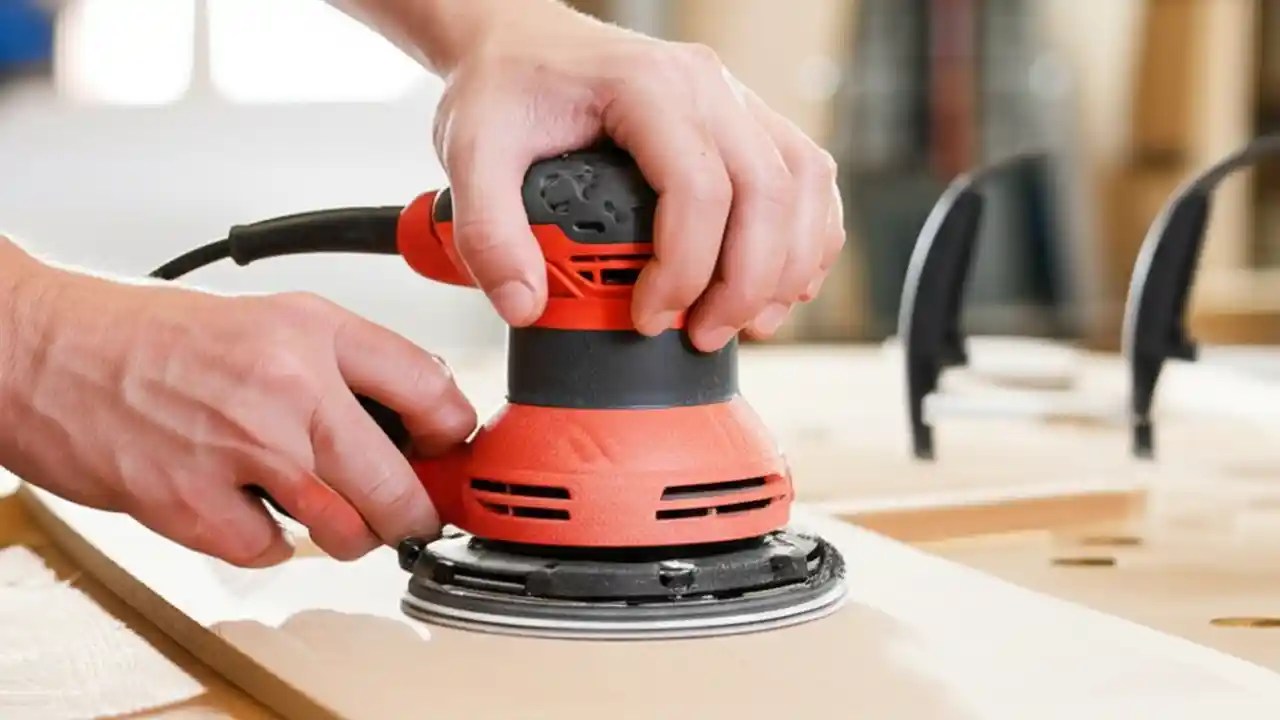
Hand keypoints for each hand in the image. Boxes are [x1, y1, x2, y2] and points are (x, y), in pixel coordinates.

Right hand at [0, 254, 475, 566]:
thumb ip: (349, 364)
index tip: (446, 455)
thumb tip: (418, 419)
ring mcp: (244, 451)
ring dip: (346, 535)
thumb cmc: (153, 340)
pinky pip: (274, 552)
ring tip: (322, 510)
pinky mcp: (196, 505)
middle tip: (407, 514)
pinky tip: (245, 506)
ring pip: (349, 533)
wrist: (50, 354)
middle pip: (401, 488)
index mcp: (313, 331)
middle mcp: (289, 386)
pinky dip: (269, 542)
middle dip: (413, 514)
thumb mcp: (272, 321)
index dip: (452, 436)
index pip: (432, 389)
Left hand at [427, 1, 844, 350]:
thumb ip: (488, 232)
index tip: (648, 318)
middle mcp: (708, 87)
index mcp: (647, 86)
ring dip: (790, 264)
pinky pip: (807, 178)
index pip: (698, 187)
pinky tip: (783, 282)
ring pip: (804, 184)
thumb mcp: (472, 151)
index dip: (685, 268)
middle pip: (770, 192)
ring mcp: (735, 100)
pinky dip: (809, 236)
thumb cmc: (506, 84)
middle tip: (704, 336)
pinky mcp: (747, 121)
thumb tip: (526, 307)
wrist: (522, 40)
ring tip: (749, 322)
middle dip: (747, 282)